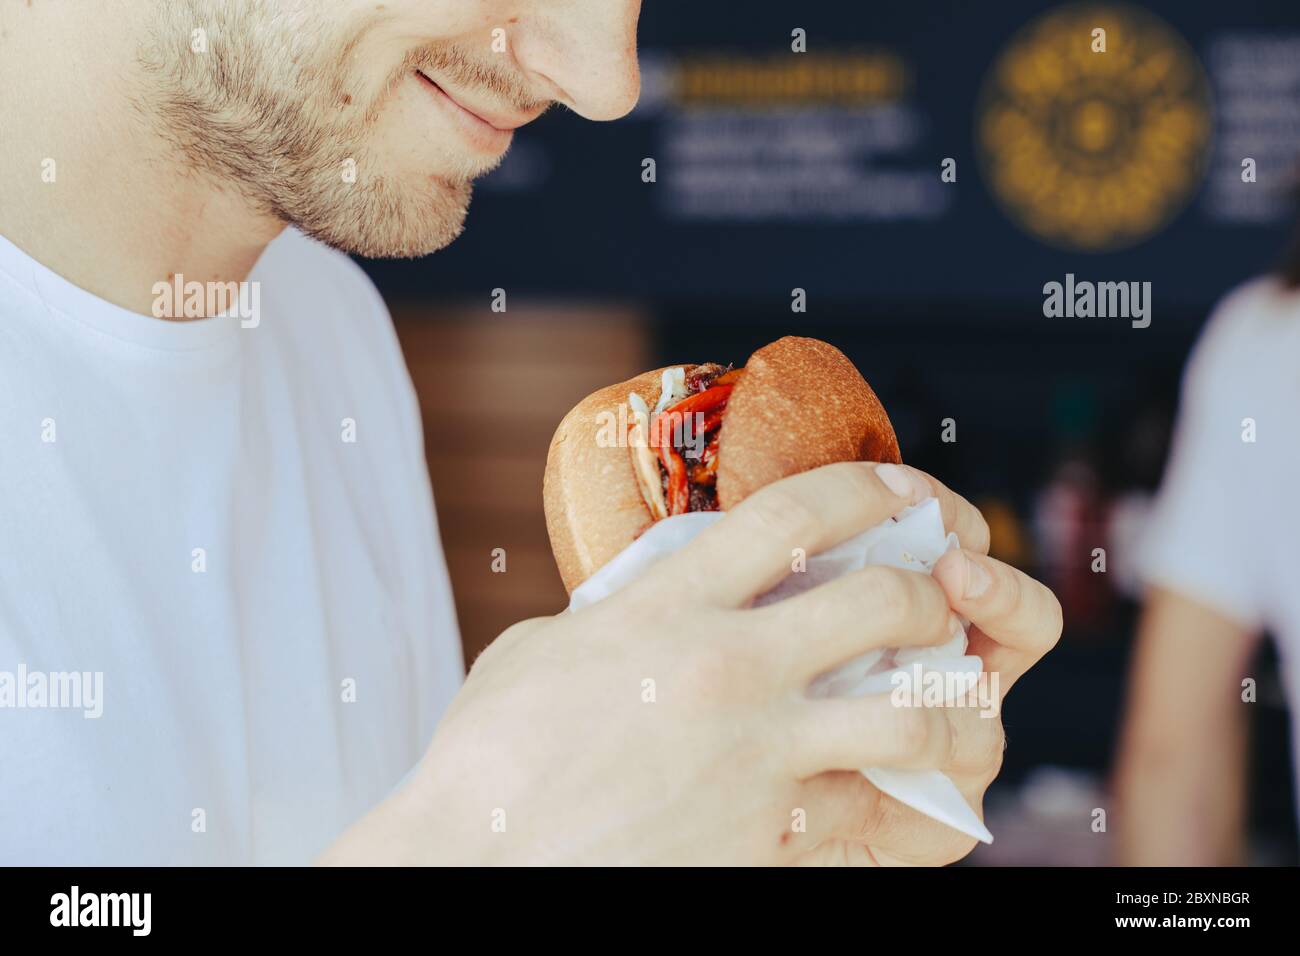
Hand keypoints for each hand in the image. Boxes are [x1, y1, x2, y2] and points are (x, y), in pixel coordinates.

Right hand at [321, 462, 1058, 864]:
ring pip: (907, 715)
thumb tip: (641, 599)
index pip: (796, 515)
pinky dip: (887, 794)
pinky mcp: (767, 837)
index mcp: (666, 606)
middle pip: (879, 601)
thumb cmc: (490, 754)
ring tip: (939, 703)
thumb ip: (613, 613)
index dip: (868, 488)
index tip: (901, 490)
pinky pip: (867, 808)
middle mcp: (725, 669)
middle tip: (930, 604)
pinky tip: (879, 787)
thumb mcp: (541, 649)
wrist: (474, 863)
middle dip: (926, 595)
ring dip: (942, 704)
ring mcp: (755, 757)